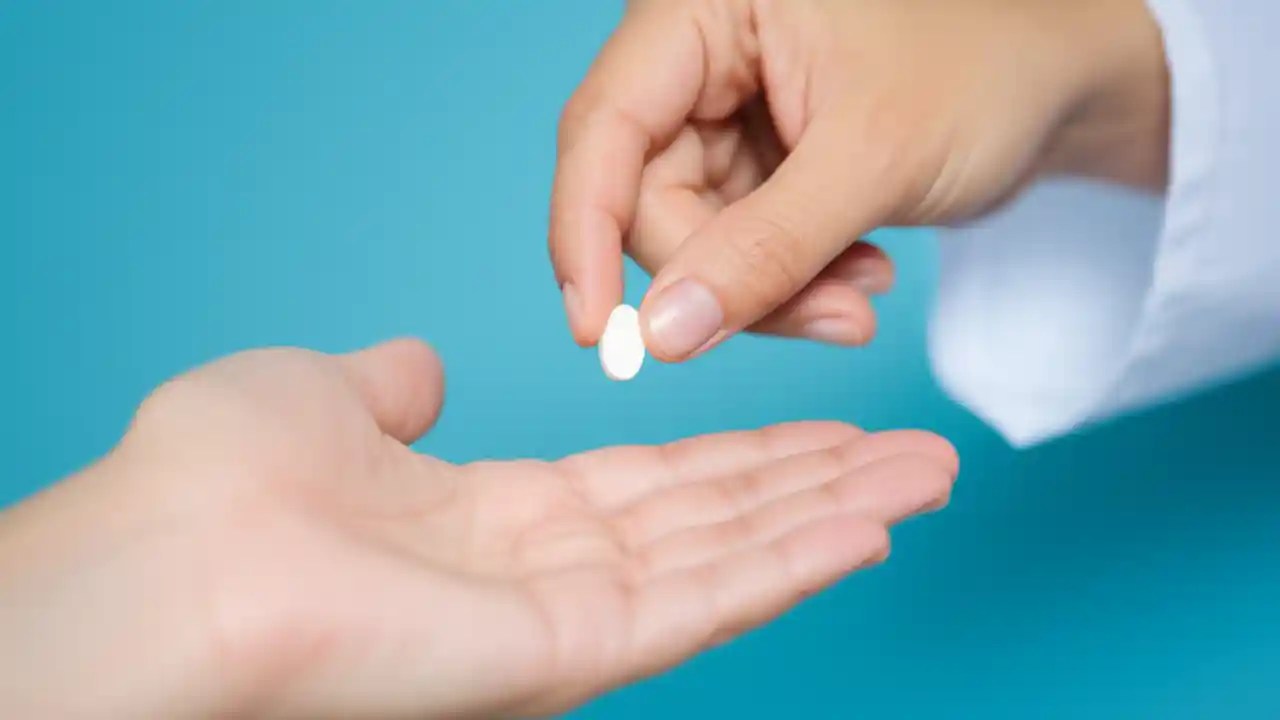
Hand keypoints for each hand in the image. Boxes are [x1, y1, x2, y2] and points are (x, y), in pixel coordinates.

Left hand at [0, 340, 956, 718]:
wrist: (167, 560)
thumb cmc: (217, 476)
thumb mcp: (321, 394)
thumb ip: (393, 385)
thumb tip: (424, 369)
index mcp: (494, 513)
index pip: (655, 485)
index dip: (744, 454)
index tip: (821, 425)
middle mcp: (546, 570)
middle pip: (715, 520)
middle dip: (820, 484)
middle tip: (919, 452)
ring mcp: (566, 616)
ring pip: (731, 561)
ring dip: (834, 517)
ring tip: (925, 479)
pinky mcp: (570, 652)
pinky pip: (704, 605)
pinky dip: (792, 565)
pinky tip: (866, 528)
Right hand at [550, 0, 1168, 358]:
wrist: (1058, 87)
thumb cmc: (984, 72)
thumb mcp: (874, 158)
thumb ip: (765, 250)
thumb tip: (662, 335)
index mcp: (705, 8)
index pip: (604, 126)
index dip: (585, 234)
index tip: (600, 335)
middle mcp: (699, 55)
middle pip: (644, 195)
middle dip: (721, 278)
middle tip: (823, 319)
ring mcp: (724, 114)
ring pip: (691, 237)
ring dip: (769, 292)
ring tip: (861, 298)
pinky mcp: (755, 164)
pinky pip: (735, 250)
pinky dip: (791, 284)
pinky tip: (860, 276)